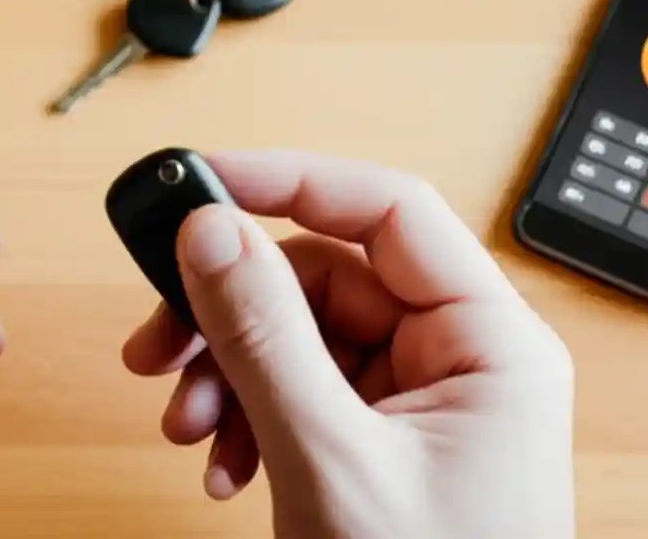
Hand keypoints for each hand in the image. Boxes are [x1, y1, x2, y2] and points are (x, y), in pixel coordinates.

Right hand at [123, 151, 573, 537]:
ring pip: (301, 336)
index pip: (386, 210)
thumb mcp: (330, 461)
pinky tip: (219, 465)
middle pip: (327, 276)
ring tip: (185, 426)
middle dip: (231, 309)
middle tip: (157, 340)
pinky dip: (245, 416)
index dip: (290, 182)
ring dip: (226, 371)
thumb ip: (265, 336)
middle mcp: (462, 359)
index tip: (202, 181)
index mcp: (490, 342)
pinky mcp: (385, 441)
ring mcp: (422, 403)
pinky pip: (301, 391)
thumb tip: (212, 231)